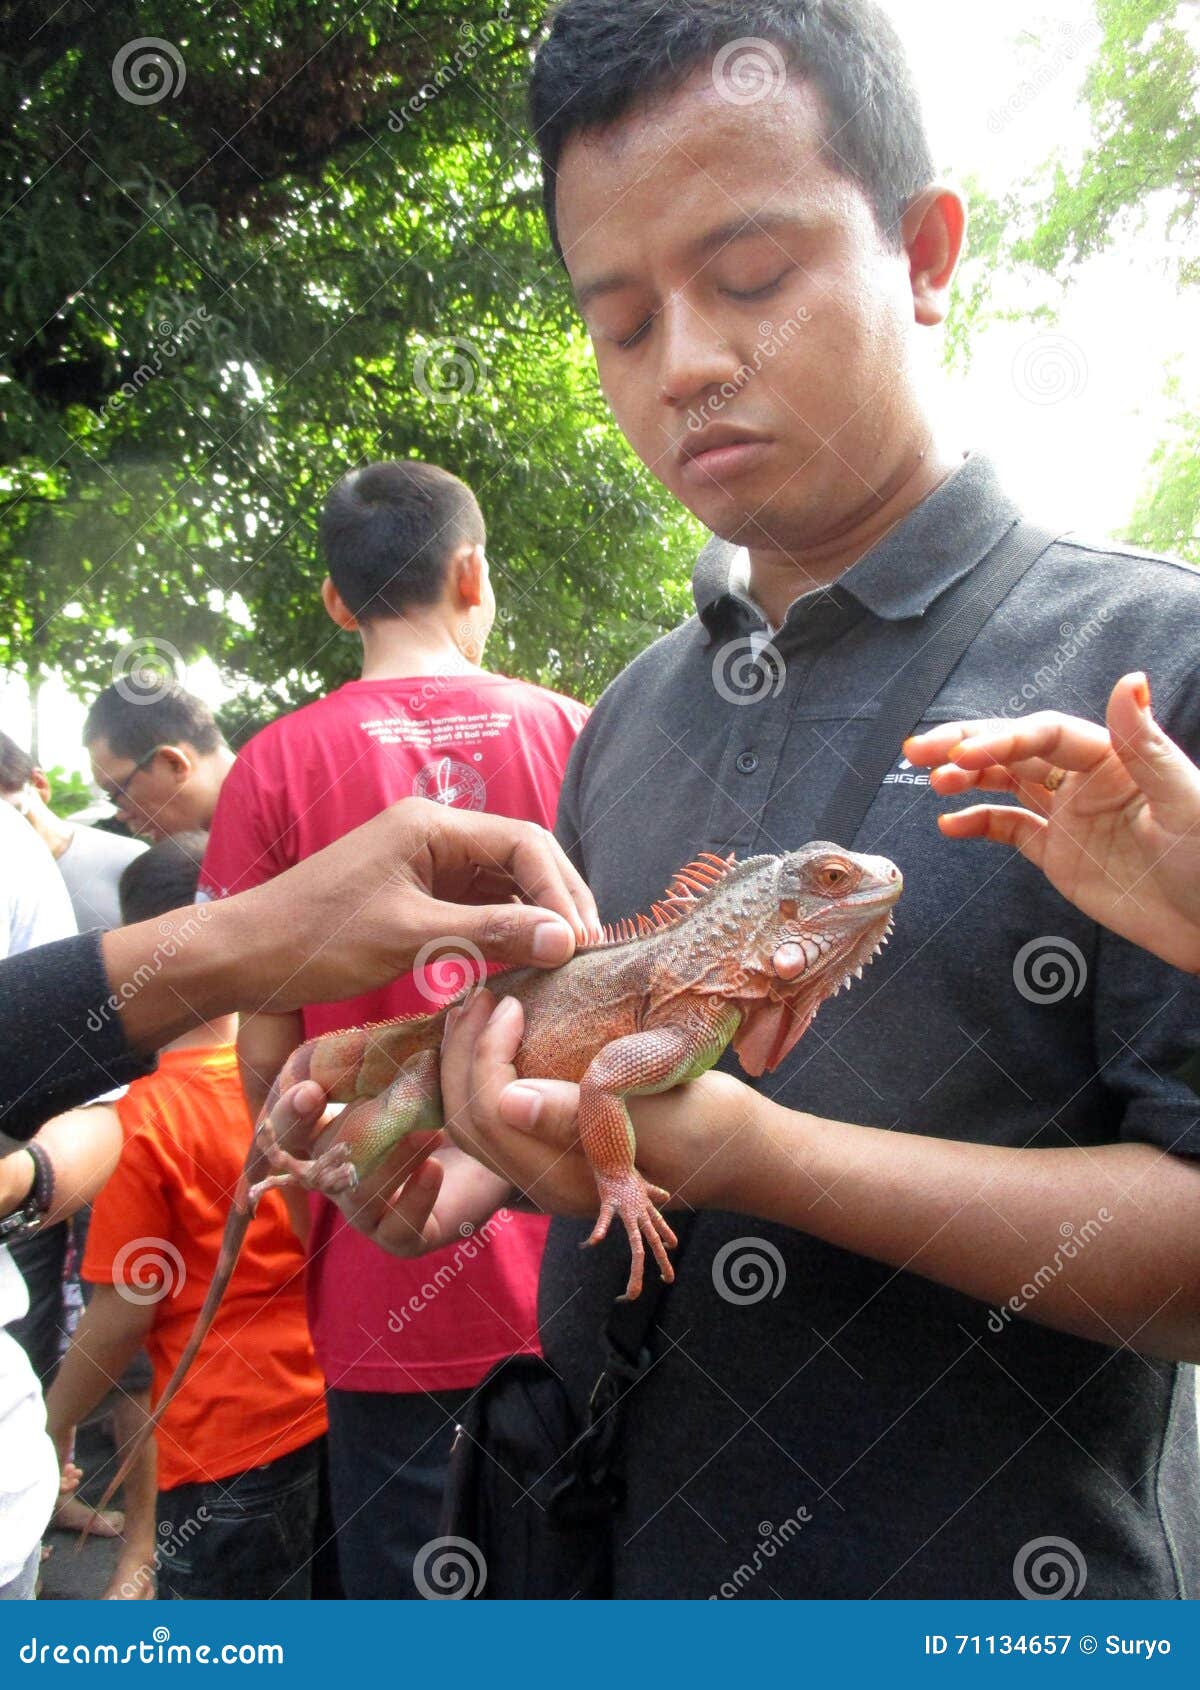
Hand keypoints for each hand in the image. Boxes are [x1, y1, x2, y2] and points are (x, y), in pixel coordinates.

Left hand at [105, 800, 602, 1046]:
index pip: (523, 843)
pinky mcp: (417, 894)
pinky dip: (505, 931)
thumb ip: (489, 933)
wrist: (245, 955)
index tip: (582, 942)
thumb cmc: (317, 941)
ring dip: (535, 918)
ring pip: (502, 884)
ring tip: (565, 962)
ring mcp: (425, 864)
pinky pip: (477, 906)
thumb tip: (565, 939)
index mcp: (431, 826)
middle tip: (587, 953)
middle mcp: (434, 834)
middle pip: (520, 858)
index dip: (560, 891)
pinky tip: (524, 963)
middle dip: (556, 901)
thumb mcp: (409, 937)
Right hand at [262, 1076, 512, 1259]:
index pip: (291, 1127)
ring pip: (360, 1193)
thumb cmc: (446, 1101)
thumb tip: (397, 1016)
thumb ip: (394, 1053)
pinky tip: (435, 1169)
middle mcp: (339, 1174)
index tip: (310, 1090)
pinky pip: (398, 1228)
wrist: (494, 1147)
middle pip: (322, 1160)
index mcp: (330, 1131)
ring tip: (432, 1132)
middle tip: (376, 1108)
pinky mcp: (404, 1236)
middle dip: (349, 1132)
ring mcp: (368, 1210)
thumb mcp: (420, 1074)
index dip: (292, 1114)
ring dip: (393, 1158)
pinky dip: (414, 1197)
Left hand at [439, 989, 760, 1214]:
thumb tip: (508, 1099)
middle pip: (469, 1123)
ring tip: (478, 1007)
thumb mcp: (656, 1114)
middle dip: (462, 1055)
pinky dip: (483, 1071)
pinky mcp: (550, 1150)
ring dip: (465, 1062)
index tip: (509, 1004)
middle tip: (480, 996)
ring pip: (474, 1121)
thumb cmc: (713, 1129)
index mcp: (566, 1181)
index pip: (494, 1116)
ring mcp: (544, 1170)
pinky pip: (495, 1115)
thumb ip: (583, 1113)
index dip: (487, 1054)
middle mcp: (543, 1184)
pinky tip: (493, 1032)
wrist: (745, 1150)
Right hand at [904, 672, 1199, 971]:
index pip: (1047, 735)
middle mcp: (1086, 779)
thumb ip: (1148, 746)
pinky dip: (978, 823)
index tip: (964, 754)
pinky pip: (1010, 829)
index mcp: (1115, 758)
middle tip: (918, 751)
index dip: (1003, 739)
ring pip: (1006, 783)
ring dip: (967, 778)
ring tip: (931, 781)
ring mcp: (1069, 816)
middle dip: (966, 746)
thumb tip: (1130, 680)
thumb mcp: (1186, 802)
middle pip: (1016, 750)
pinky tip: (949, 824)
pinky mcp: (1058, 854)